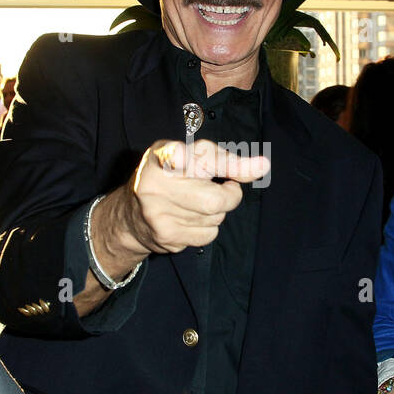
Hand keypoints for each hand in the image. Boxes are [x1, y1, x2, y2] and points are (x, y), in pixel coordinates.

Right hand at [121, 139, 270, 255]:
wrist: (131, 216)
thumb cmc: (169, 178)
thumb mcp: (188, 156)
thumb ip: (223, 158)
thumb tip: (262, 166)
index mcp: (161, 157)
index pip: (183, 156)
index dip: (195, 158)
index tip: (208, 160)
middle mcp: (155, 185)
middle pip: (215, 199)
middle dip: (231, 196)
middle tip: (226, 189)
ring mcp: (159, 214)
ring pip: (215, 218)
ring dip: (217, 212)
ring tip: (197, 203)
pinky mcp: (166, 236)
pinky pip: (208, 235)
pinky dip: (208, 228)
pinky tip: (191, 219)